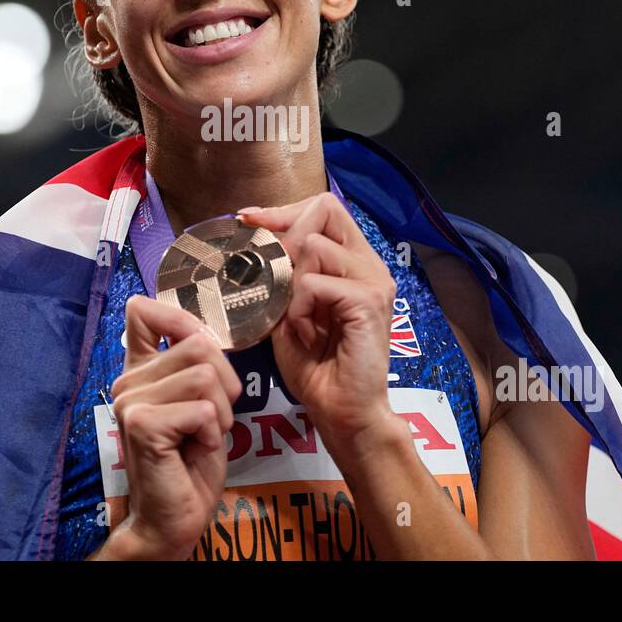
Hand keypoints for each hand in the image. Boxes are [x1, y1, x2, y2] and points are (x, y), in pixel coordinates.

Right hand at [101, 294, 241, 559]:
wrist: (174, 516)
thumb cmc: (192, 458)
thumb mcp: (201, 399)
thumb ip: (197, 362)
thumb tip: (208, 329)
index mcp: (140, 368)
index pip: (143, 311)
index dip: (183, 320)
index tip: (204, 353)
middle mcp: (128, 380)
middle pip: (198, 344)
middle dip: (224, 384)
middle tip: (210, 420)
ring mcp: (130, 401)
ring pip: (205, 375)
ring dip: (220, 412)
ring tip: (202, 435)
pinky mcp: (142, 424)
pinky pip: (202, 408)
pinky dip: (213, 432)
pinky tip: (195, 450)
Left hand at [238, 193, 397, 451]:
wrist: (343, 412)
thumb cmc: (317, 368)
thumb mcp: (289, 312)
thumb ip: (282, 277)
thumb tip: (253, 243)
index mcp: (353, 263)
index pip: (323, 209)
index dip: (282, 210)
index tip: (248, 220)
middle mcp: (369, 264)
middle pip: (326, 209)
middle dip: (285, 229)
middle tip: (263, 262)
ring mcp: (373, 281)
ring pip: (315, 246)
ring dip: (289, 281)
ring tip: (291, 316)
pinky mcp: (369, 302)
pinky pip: (316, 283)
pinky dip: (298, 306)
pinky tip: (301, 330)